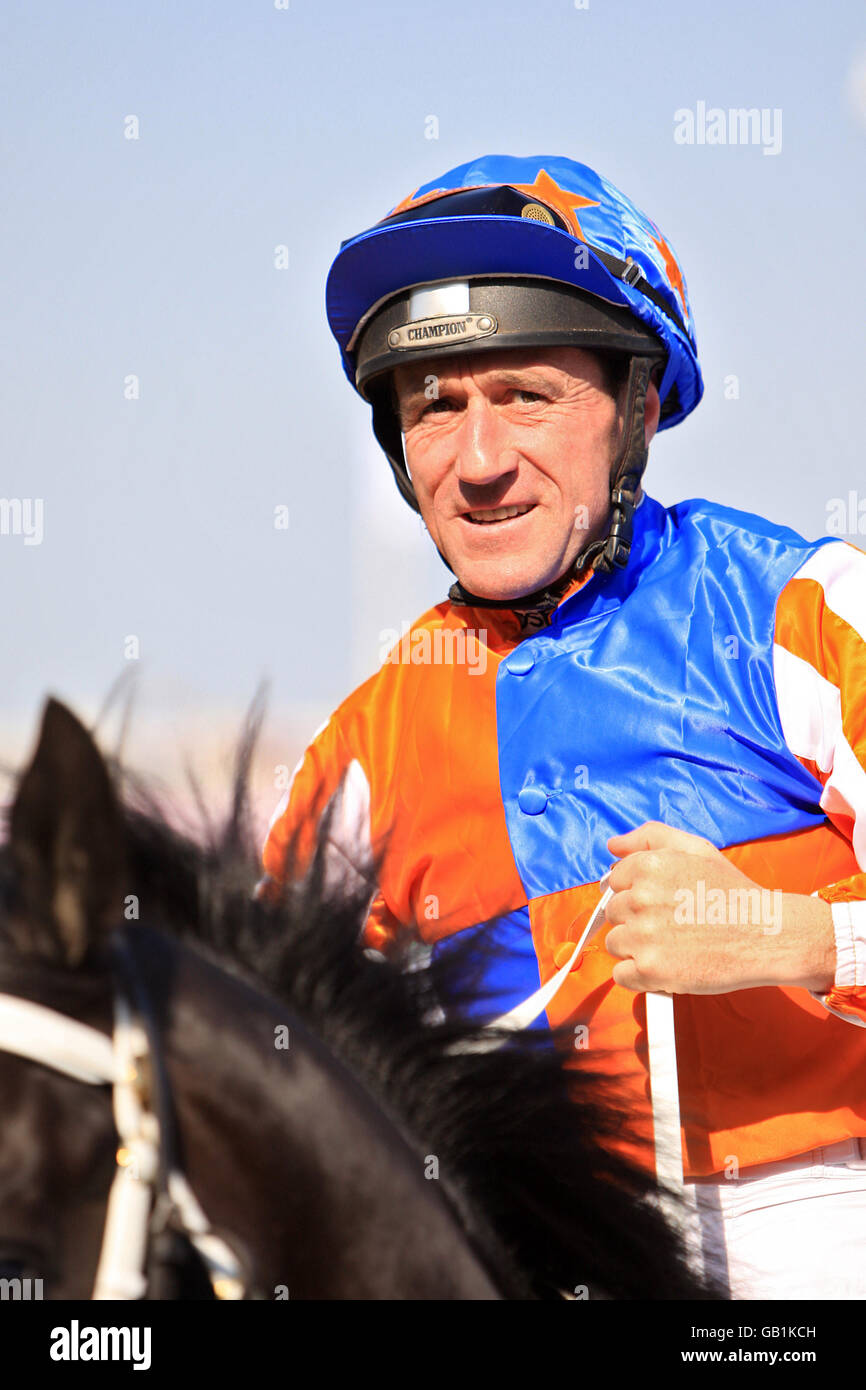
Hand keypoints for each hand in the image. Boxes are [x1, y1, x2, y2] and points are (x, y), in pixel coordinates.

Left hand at [602, 822, 835, 994]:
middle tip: (672, 925)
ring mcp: (644, 935)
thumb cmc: (732, 892)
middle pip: (614, 913)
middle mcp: (641, 898)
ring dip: (636, 948)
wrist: (766, 934)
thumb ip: (651, 838)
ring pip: (615, 943)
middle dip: (637, 920)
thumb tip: (613, 846)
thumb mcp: (697, 849)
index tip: (662, 903)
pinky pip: (621, 975)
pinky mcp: (650, 969)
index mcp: (648, 866)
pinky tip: (666, 966)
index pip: (615, 882)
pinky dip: (639, 976)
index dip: (638, 894)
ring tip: (671, 946)